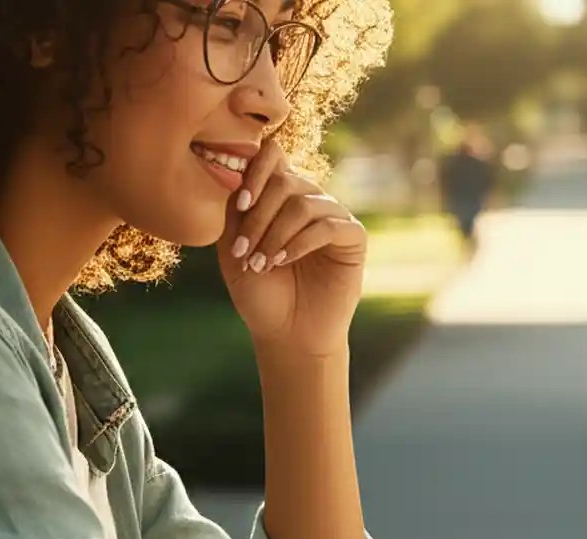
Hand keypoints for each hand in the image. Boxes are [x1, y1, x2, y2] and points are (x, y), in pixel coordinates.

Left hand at [217, 138, 366, 356]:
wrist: (286, 333)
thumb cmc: (259, 292)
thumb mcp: (233, 246)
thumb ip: (235, 207)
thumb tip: (238, 169)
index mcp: (280, 196)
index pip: (273, 158)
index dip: (255, 171)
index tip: (239, 204)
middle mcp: (309, 200)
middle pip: (285, 181)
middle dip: (259, 215)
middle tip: (243, 250)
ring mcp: (333, 217)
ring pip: (304, 204)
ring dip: (275, 233)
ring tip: (260, 263)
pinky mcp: (353, 238)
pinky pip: (328, 226)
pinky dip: (300, 242)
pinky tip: (283, 261)